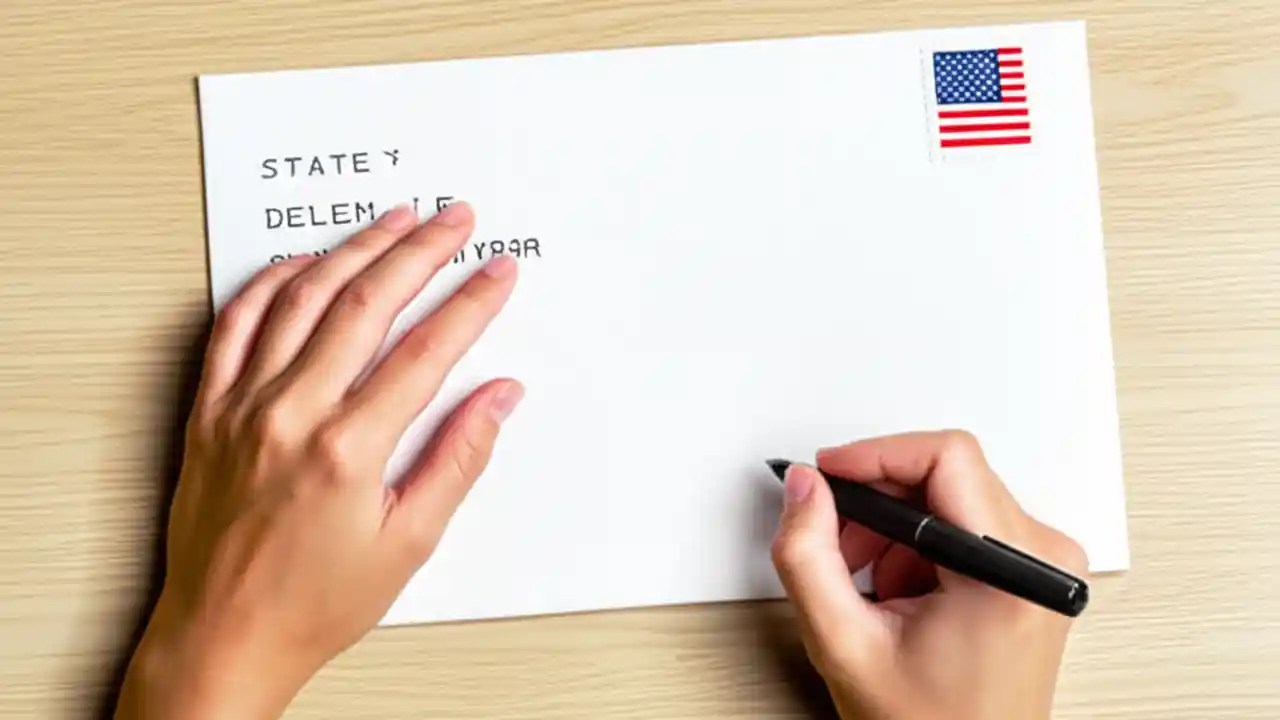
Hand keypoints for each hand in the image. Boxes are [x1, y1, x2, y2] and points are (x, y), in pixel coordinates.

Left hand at [116, 203, 522, 718]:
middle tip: (454, 221)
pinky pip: (234, 325)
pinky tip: (299, 263)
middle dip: (420, 252)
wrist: (222, 638)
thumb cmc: (315, 603)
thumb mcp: (408, 543)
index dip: (470, 304)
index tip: (497, 273)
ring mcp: (243, 407)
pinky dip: (267, 284)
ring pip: (302, 299)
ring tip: (392, 221)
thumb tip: (498, 398)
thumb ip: (457, 460)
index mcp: (348, 450)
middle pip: (366, 304)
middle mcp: (291, 415)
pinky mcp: (209, 411)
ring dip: (352, 250)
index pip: (426, 351)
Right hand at [770, 431, 1087, 719]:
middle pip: (946, 474)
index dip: (876, 454)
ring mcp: (1043, 564)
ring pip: (949, 495)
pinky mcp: (1031, 571)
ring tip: (865, 582)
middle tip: (836, 542)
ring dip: (893, 529)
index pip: (948, 458)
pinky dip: (916, 546)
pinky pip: (963, 523)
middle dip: (876, 504)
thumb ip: (808, 556)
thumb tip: (804, 488)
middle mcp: (1043, 560)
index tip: (830, 471)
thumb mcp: (844, 644)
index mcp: (1012, 575)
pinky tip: (896, 591)